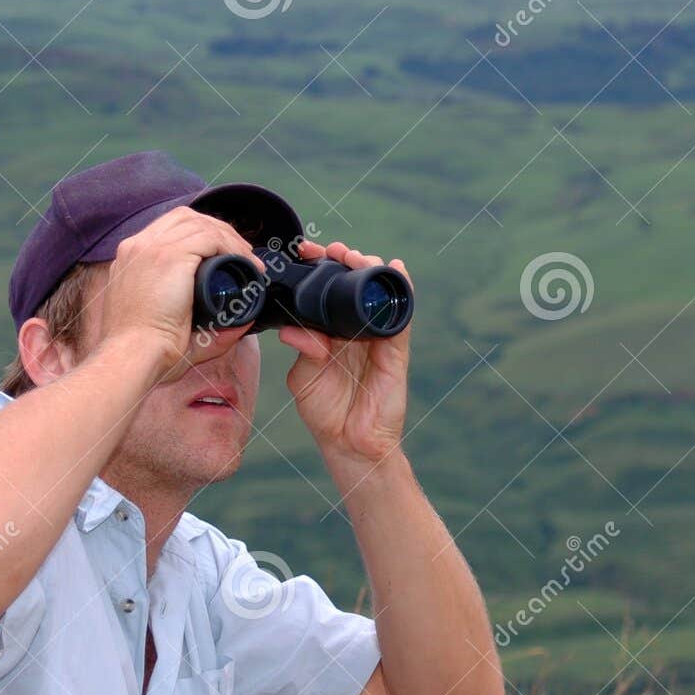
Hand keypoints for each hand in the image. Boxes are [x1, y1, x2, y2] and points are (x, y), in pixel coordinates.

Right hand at [92, 206, 258, 376]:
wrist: (130, 357)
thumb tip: (240, 325)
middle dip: (217, 229)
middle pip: (184, 218)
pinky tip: (243, 260)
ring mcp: (151, 249)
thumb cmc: (146, 354)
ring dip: (229, 237)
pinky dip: (230, 245)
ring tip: (249, 258)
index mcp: (131, 261)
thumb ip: (208, 331)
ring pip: (199, 224)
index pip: (169, 229)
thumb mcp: (174, 333)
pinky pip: (208, 237)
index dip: (200, 234)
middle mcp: (137, 248)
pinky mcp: (168, 256)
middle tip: (243, 253)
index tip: (224, 254)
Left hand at [279, 240, 411, 479]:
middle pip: (355, 283)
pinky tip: (395, 270)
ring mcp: (377, 337)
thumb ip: (302, 349)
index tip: (306, 252)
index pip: (327, 291)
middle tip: (331, 250)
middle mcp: (356, 329)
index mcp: (332, 332)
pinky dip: (400, 290)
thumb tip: (293, 329)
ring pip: (378, 292)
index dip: (320, 268)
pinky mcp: (396, 350)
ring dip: (370, 268)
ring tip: (355, 256)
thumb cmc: (327, 412)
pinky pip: (400, 316)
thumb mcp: (303, 377)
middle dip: (345, 260)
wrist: (350, 444)